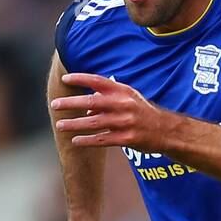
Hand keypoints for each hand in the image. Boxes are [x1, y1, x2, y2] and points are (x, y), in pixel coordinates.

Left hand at [50, 72, 169, 150]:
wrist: (166, 130)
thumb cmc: (142, 112)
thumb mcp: (129, 98)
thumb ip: (107, 99)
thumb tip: (86, 108)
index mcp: (123, 91)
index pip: (98, 81)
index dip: (80, 79)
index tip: (66, 80)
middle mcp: (123, 105)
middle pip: (92, 103)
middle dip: (71, 104)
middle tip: (55, 105)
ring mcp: (125, 122)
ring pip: (94, 123)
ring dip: (74, 124)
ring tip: (60, 125)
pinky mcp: (127, 139)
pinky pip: (102, 139)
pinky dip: (87, 140)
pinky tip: (75, 141)